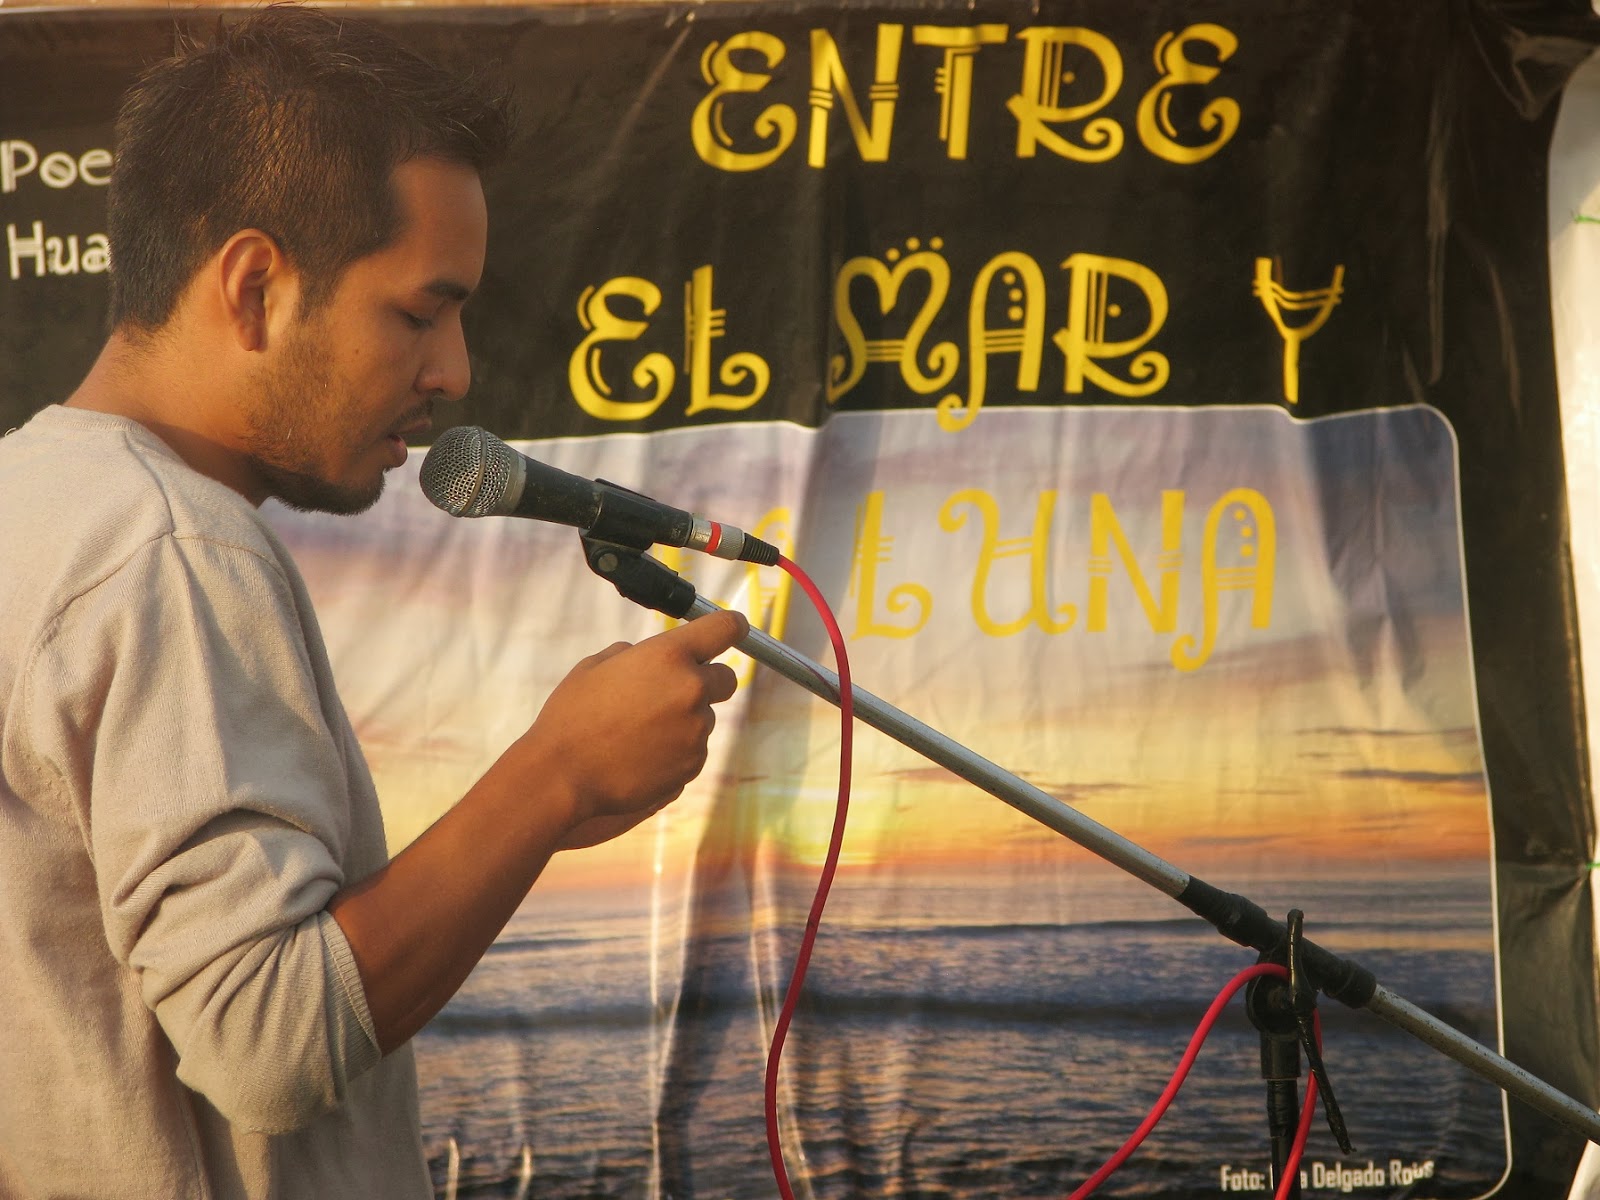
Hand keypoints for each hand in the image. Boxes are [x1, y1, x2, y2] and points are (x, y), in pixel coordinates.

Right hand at [507, 609, 747, 837]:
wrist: (564, 775)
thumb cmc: (571, 716)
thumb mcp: (595, 666)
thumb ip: (632, 654)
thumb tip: (646, 656)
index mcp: (669, 656)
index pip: (724, 628)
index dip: (732, 626)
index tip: (733, 628)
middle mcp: (691, 690)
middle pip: (726, 678)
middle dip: (707, 680)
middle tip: (673, 691)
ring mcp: (695, 730)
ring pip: (703, 717)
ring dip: (684, 719)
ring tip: (639, 733)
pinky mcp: (693, 764)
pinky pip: (694, 748)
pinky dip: (676, 749)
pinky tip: (641, 755)